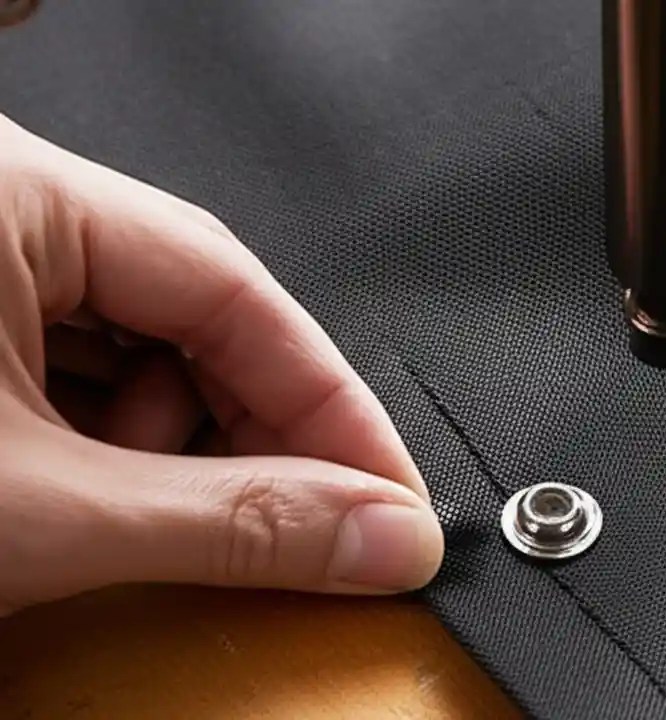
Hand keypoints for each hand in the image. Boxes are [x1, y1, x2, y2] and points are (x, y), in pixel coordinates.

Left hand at [0, 115, 442, 616]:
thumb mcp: (44, 509)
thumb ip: (233, 524)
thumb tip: (379, 533)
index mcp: (13, 196)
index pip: (236, 290)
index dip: (331, 405)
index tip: (388, 491)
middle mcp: (0, 209)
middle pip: (199, 319)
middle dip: (249, 436)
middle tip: (312, 527)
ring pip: (147, 348)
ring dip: (171, 449)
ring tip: (135, 514)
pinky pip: (88, 367)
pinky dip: (112, 445)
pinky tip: (94, 493)